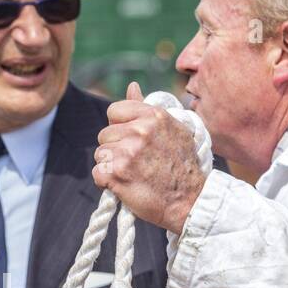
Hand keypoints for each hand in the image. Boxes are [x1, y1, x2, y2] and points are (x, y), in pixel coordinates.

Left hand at [93, 81, 206, 235]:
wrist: (190, 202)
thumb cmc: (182, 167)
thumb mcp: (173, 130)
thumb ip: (147, 109)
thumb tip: (131, 86)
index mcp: (154, 116)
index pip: (114, 111)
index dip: (119, 127)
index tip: (130, 141)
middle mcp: (140, 130)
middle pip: (105, 134)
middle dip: (115, 149)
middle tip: (135, 163)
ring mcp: (128, 152)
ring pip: (100, 154)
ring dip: (111, 166)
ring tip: (132, 174)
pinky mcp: (117, 173)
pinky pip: (97, 173)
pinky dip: (106, 183)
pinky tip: (124, 185)